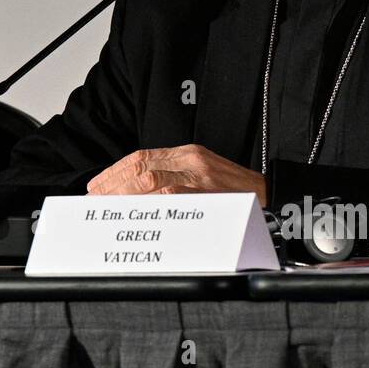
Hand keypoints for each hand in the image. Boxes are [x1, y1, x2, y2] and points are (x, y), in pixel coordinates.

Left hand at [88, 144, 268, 206]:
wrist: (273, 199)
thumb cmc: (237, 194)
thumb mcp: (204, 175)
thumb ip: (175, 177)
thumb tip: (136, 192)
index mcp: (189, 153)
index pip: (141, 156)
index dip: (115, 171)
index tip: (98, 184)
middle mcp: (192, 160)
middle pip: (140, 166)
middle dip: (112, 183)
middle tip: (95, 198)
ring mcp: (200, 177)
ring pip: (150, 180)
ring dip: (124, 195)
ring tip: (107, 207)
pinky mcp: (208, 194)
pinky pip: (171, 197)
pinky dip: (148, 204)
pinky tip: (134, 214)